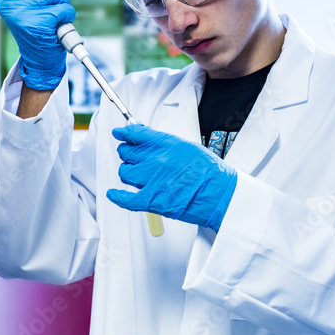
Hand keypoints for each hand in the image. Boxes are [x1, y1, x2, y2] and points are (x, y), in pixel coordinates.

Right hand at [0, 0, 75, 89]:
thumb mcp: (21, 0)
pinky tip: (59, 23)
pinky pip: (63, 8)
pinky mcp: (38, 23)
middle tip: (50, 2)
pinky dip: (67, 15)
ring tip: (53, 15)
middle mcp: (8, 2)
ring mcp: (22, 13)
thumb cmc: (33, 24)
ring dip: (61, 2)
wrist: (38, 57)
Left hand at [106, 124, 237, 230]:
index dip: (125, 133)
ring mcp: (152, 180)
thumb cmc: (210, 173)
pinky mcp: (152, 201)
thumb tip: (149, 141)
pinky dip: (117, 196)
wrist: (221, 195)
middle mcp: (156, 160)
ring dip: (127, 174)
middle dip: (128, 154)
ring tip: (136, 176)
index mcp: (167, 144)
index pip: (136, 133)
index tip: (119, 133)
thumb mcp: (189, 148)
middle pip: (127, 153)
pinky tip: (113, 194)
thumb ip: (167, 145)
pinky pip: (125, 199)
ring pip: (125, 173)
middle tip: (132, 158)